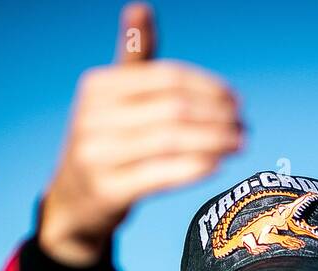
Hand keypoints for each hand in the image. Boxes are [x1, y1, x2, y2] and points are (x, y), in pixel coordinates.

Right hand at [38, 2, 243, 265]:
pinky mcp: (107, 190)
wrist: (73, 204)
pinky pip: (161, 174)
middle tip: (244, 126)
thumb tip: (141, 6)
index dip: (207, 87)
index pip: (166, 77)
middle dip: (217, 116)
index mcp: (97, 86)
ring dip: (215, 141)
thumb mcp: (113, 100)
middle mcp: (92, 117)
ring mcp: (97, 155)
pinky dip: (195, 167)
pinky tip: (218, 164)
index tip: (236, 100)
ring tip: (239, 144)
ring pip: (172, 140)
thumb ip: (135, 59)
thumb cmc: (105, 144)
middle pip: (173, 108)